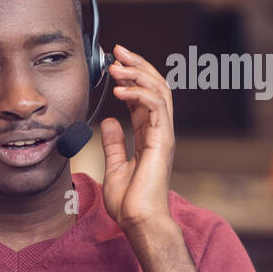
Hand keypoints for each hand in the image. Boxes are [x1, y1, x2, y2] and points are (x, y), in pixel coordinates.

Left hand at [99, 44, 175, 232]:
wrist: (139, 221)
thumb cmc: (130, 202)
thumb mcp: (114, 167)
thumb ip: (114, 143)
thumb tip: (108, 121)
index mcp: (150, 136)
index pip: (144, 97)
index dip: (131, 77)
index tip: (114, 62)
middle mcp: (160, 132)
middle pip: (155, 87)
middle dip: (137, 66)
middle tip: (118, 50)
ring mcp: (164, 135)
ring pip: (159, 92)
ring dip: (138, 74)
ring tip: (117, 65)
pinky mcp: (163, 141)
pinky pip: (156, 109)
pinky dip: (139, 95)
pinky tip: (120, 90)